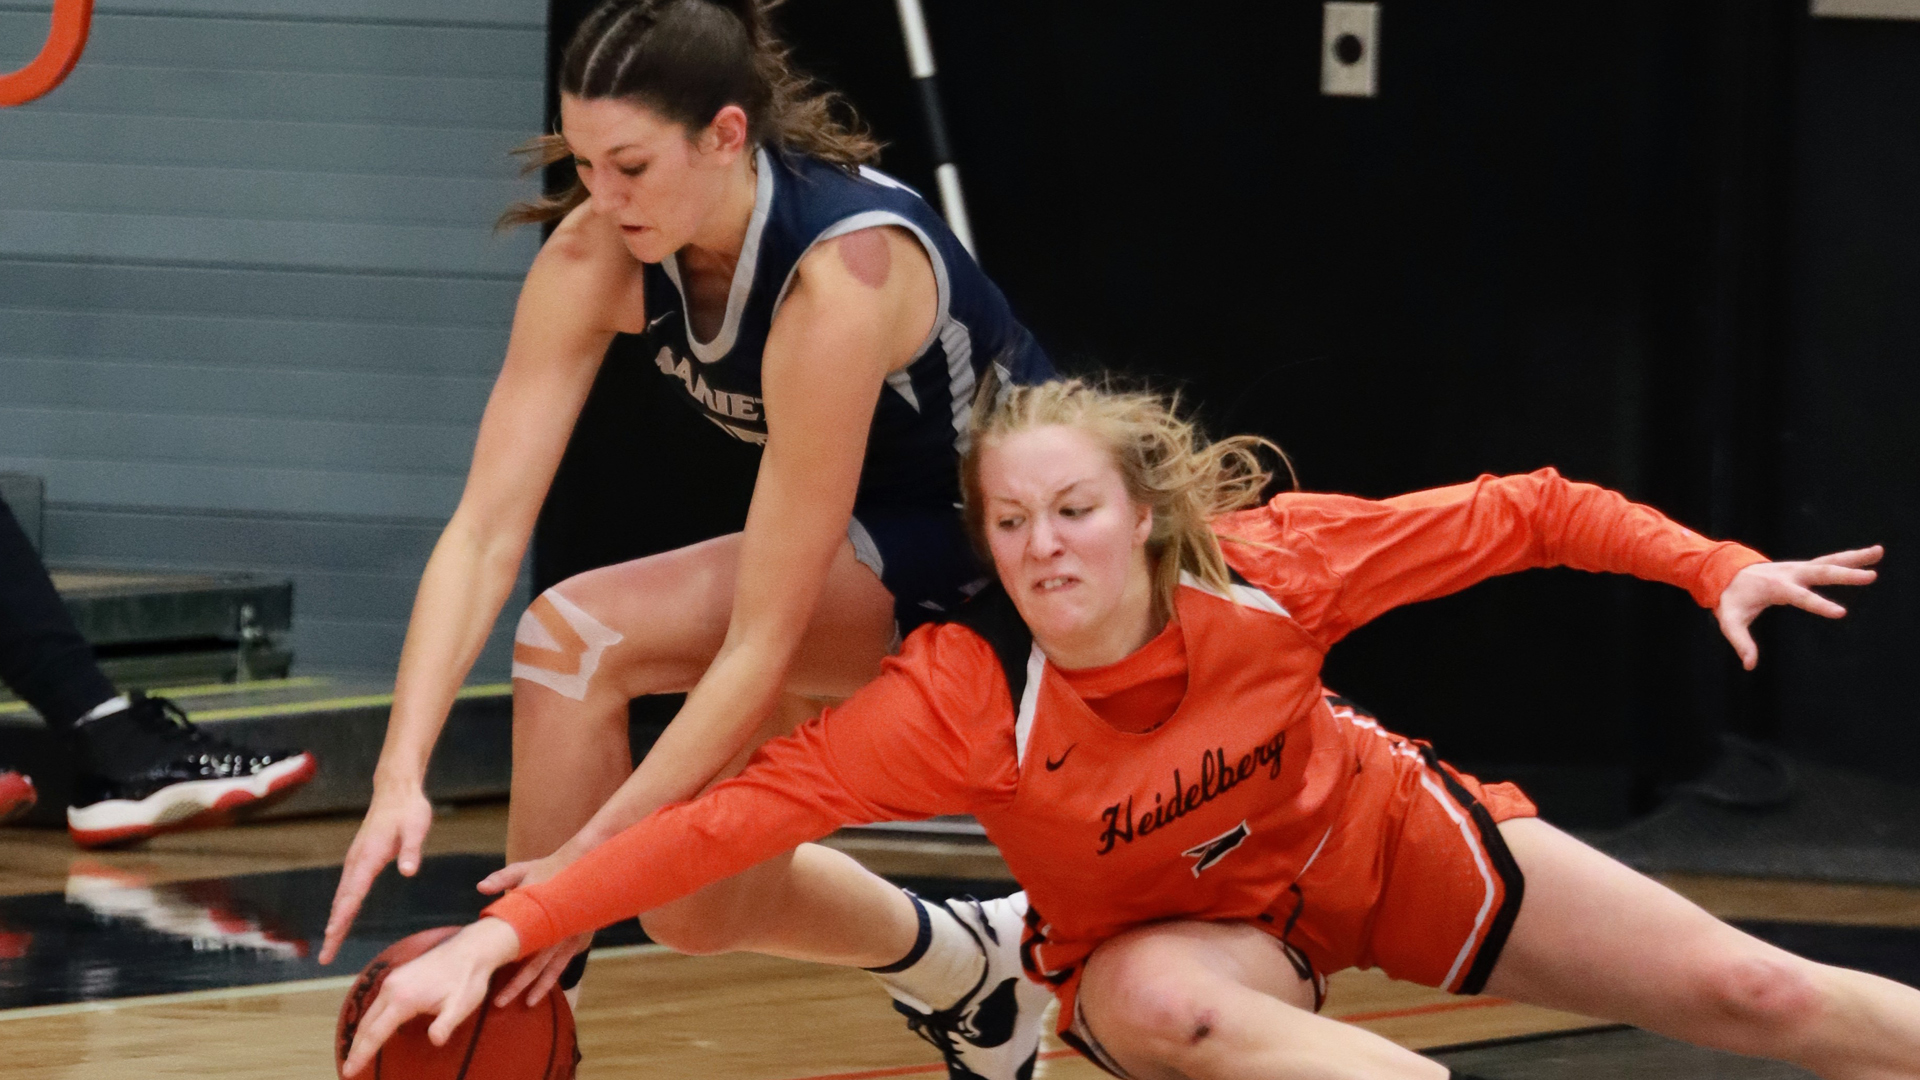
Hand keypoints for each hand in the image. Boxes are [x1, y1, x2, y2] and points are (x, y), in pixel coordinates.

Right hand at [321, 782, 434, 964]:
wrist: (397, 792)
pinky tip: (340, 921)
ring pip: (342, 896)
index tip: (332, 936)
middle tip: (326, 956)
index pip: (353, 892)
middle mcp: (357, 860)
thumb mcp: (417, 827)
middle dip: (333, 929)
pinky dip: (341, 908)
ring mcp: (356, 860)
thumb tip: (409, 871)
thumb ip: (412, 850)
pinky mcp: (360, 860)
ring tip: (330, 946)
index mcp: (369, 856)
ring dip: (335, 921)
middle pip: (342, 901)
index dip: (342, 916)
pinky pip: (347, 889)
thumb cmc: (409, 810)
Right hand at [340, 918, 521, 1076]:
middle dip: (356, 1047)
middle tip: (348, 1069)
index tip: (349, 1072)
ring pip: (369, 1012)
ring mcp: (393, 980)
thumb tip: (435, 1040)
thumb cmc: (467, 979)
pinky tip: (373, 1029)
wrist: (471, 949)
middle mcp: (391, 988)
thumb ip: (446, 1024)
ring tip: (356, 1053)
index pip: (375, 1033)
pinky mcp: (397, 976)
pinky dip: (370, 1020)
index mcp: (403, 998)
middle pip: (366, 1024)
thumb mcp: (461, 1005)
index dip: (361, 1055)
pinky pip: (377, 1003)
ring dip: (361, 1034)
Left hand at [477, 854, 589, 1006]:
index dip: (513, 975)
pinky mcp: (580, 938)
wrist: (585, 864)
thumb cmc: (550, 868)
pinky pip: (565, 960)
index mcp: (545, 921)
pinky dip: (554, 974)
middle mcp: (560, 934)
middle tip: (500, 1003)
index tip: (497, 990)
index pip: (525, 955)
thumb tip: (481, 887)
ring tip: (530, 1004)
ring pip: (555, 968)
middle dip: (519, 986)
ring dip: (542, 987)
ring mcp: (572, 937)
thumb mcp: (524, 870)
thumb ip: (502, 879)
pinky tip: (544, 986)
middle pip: (538, 967)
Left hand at [1716, 545, 1881, 669]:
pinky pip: (1830, 560)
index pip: (1801, 597)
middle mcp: (1790, 574)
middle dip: (1846, 575)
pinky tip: (1872, 554)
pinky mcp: (1804, 566)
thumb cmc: (1731, 599)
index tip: (1842, 613)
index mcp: (1775, 587)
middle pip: (1821, 572)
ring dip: (1855, 558)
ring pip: (1830, 560)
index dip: (1820, 605)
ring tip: (1879, 552)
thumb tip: (1749, 665)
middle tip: (1871, 577)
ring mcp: (1798, 567)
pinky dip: (1851, 557)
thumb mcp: (1730, 621)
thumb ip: (1740, 642)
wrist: (1726, 572)